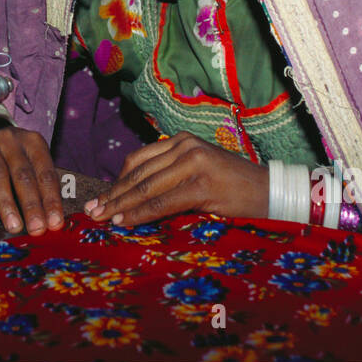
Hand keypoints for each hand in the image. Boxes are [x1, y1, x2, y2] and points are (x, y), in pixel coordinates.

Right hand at [0, 125, 63, 236]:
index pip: (45, 173)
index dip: (51, 199)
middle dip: (30, 205)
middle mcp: (12, 143)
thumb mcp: (35, 161)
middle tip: (36, 227)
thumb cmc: (18, 154)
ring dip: (7, 205)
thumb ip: (41, 187)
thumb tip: (50, 220)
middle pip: (23, 175)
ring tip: (14, 226)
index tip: (54, 222)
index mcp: (33, 143)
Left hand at [84, 131, 268, 226]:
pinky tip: (126, 221)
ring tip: (103, 218)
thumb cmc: (232, 187)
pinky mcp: (202, 182)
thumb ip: (169, 178)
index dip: (116, 181)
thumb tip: (131, 198)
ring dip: (121, 205)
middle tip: (92, 211)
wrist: (270, 191)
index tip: (99, 199)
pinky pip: (162, 202)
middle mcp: (185, 145)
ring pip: (146, 187)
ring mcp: (194, 161)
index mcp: (181, 140)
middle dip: (113, 195)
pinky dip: (140, 213)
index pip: (138, 161)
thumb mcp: (197, 174)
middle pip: (138, 174)